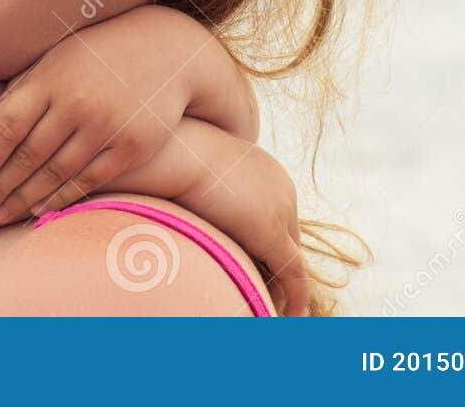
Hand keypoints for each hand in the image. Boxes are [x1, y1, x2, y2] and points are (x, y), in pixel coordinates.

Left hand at [0, 21, 190, 221]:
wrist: (164, 51)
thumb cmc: (96, 56)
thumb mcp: (54, 63)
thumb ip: (18, 96)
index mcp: (51, 80)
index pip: (8, 126)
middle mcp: (77, 103)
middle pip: (29, 155)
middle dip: (0, 187)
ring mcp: (107, 126)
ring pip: (57, 173)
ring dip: (26, 199)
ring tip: (2, 214)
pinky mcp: (132, 145)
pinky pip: (89, 180)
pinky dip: (62, 198)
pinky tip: (40, 210)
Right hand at [180, 136, 309, 316]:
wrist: (172, 148)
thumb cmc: (168, 155)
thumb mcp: (190, 168)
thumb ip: (196, 188)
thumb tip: (176, 203)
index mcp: (264, 169)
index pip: (275, 214)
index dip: (266, 245)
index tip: (256, 268)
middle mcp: (281, 187)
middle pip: (288, 238)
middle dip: (278, 268)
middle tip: (267, 298)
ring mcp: (280, 208)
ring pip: (289, 260)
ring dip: (282, 288)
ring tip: (270, 313)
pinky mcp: (270, 232)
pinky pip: (292, 273)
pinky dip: (296, 297)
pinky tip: (293, 317)